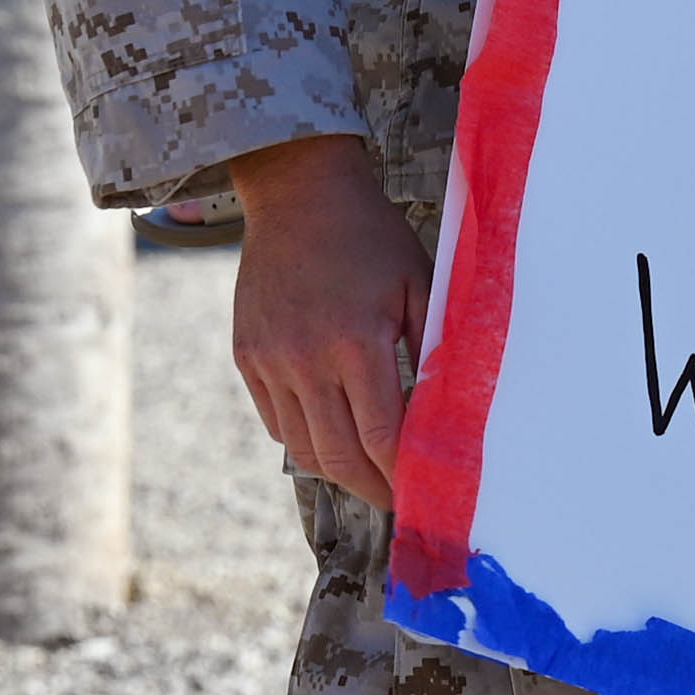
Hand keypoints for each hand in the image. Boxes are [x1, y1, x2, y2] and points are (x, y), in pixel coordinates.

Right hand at [228, 134, 429, 509]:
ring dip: (335, 467)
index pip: (379, 433)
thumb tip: (447, 402)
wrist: (299, 196)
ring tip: (366, 471)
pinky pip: (274, 419)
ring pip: (300, 445)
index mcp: (356, 340)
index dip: (399, 471)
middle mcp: (306, 358)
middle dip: (370, 486)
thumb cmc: (370, 236)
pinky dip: (303, 437)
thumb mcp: (417, 280)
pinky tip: (330, 432)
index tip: (420, 488)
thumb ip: (432, 342)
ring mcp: (270, 360)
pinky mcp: (246, 356)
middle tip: (395, 498)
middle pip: (336, 454)